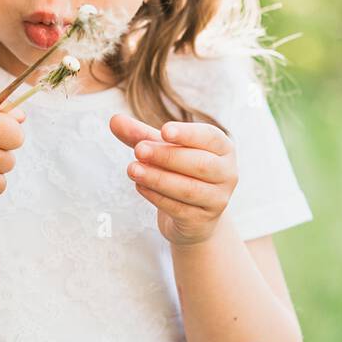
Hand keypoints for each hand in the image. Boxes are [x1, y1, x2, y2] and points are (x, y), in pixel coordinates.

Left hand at [108, 113, 236, 246]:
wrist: (192, 216)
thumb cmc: (179, 172)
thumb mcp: (162, 149)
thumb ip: (141, 135)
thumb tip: (114, 120)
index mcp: (223, 149)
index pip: (210, 137)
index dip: (188, 134)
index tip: (164, 130)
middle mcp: (227, 174)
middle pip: (200, 164)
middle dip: (167, 156)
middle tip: (138, 150)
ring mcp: (218, 200)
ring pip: (189, 189)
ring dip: (158, 178)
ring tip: (132, 169)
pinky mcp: (203, 221)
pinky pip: (179, 208)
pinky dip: (156, 196)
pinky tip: (139, 186)